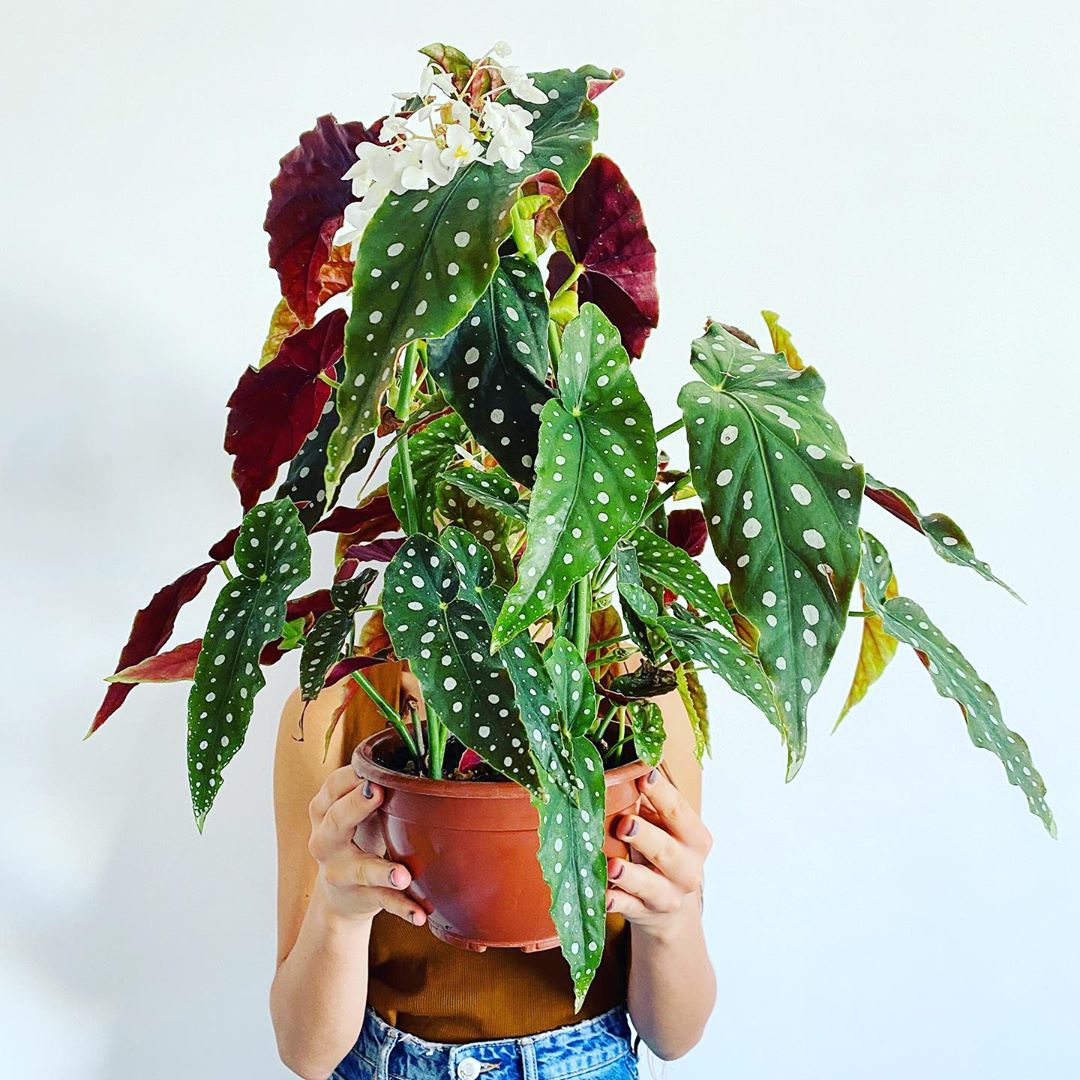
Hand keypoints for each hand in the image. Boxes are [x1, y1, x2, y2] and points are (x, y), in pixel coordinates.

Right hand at [307, 764, 426, 926]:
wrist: (342, 893)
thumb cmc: (358, 834)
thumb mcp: (359, 809)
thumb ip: (374, 787)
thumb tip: (416, 758)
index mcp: (324, 809)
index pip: (333, 786)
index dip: (352, 777)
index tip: (373, 768)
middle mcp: (326, 840)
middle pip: (336, 820)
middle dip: (355, 805)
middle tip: (378, 793)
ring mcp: (340, 871)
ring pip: (360, 868)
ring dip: (382, 870)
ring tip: (403, 875)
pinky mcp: (360, 897)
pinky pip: (383, 901)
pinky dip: (403, 908)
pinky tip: (420, 914)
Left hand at [605, 766, 711, 937]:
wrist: (669, 908)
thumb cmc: (662, 851)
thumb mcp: (664, 827)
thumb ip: (650, 802)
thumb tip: (622, 765)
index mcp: (695, 839)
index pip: (679, 812)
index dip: (662, 793)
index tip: (644, 775)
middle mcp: (688, 869)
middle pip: (667, 851)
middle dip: (646, 837)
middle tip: (625, 823)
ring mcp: (668, 895)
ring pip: (650, 886)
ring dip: (631, 875)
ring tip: (613, 866)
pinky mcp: (646, 914)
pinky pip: (630, 909)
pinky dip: (616, 903)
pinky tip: (604, 897)